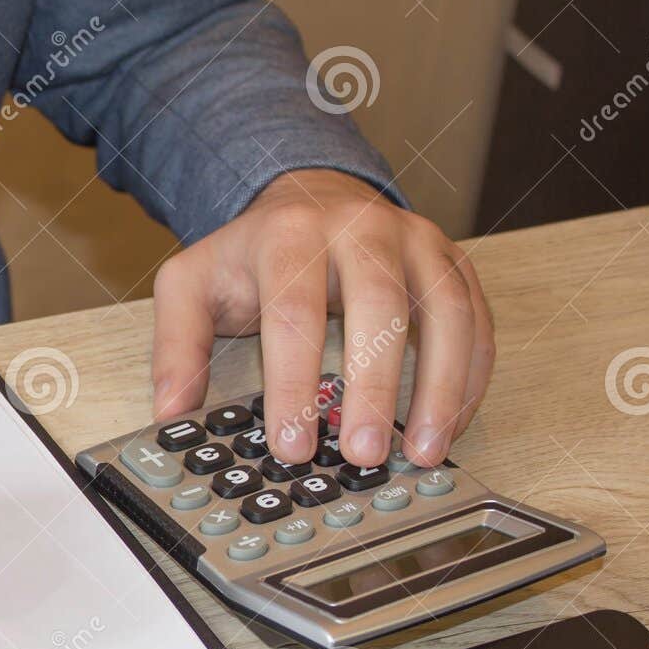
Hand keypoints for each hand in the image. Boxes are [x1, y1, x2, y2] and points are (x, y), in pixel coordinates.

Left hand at [150, 169, 494, 467]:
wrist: (307, 194)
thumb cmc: (251, 254)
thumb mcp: (190, 285)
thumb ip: (176, 346)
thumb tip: (172, 413)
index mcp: (290, 233)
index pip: (293, 312)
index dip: (293, 383)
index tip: (292, 444)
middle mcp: (361, 228)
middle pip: (379, 304)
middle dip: (374, 386)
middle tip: (362, 454)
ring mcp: (416, 240)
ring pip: (446, 310)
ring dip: (441, 387)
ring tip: (423, 451)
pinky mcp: (453, 262)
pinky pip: (476, 318)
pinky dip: (471, 376)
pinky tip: (451, 425)